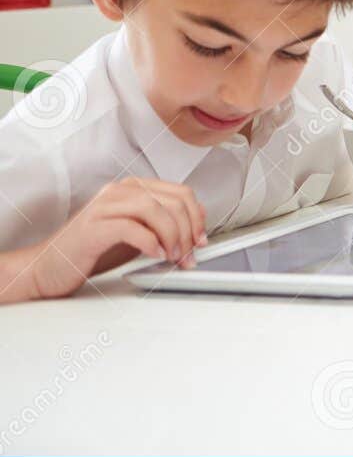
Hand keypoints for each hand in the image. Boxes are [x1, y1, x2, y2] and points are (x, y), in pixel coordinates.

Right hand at [14, 177, 206, 301]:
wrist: (47, 267)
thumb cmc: (91, 251)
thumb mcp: (137, 234)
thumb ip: (163, 224)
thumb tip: (198, 222)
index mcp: (133, 189)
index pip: (181, 192)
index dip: (197, 218)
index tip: (201, 241)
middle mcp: (119, 191)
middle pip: (173, 201)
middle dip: (189, 231)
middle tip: (188, 255)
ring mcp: (104, 207)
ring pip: (155, 210)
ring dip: (173, 237)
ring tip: (172, 257)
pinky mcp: (92, 227)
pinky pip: (131, 228)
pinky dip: (150, 243)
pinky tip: (155, 255)